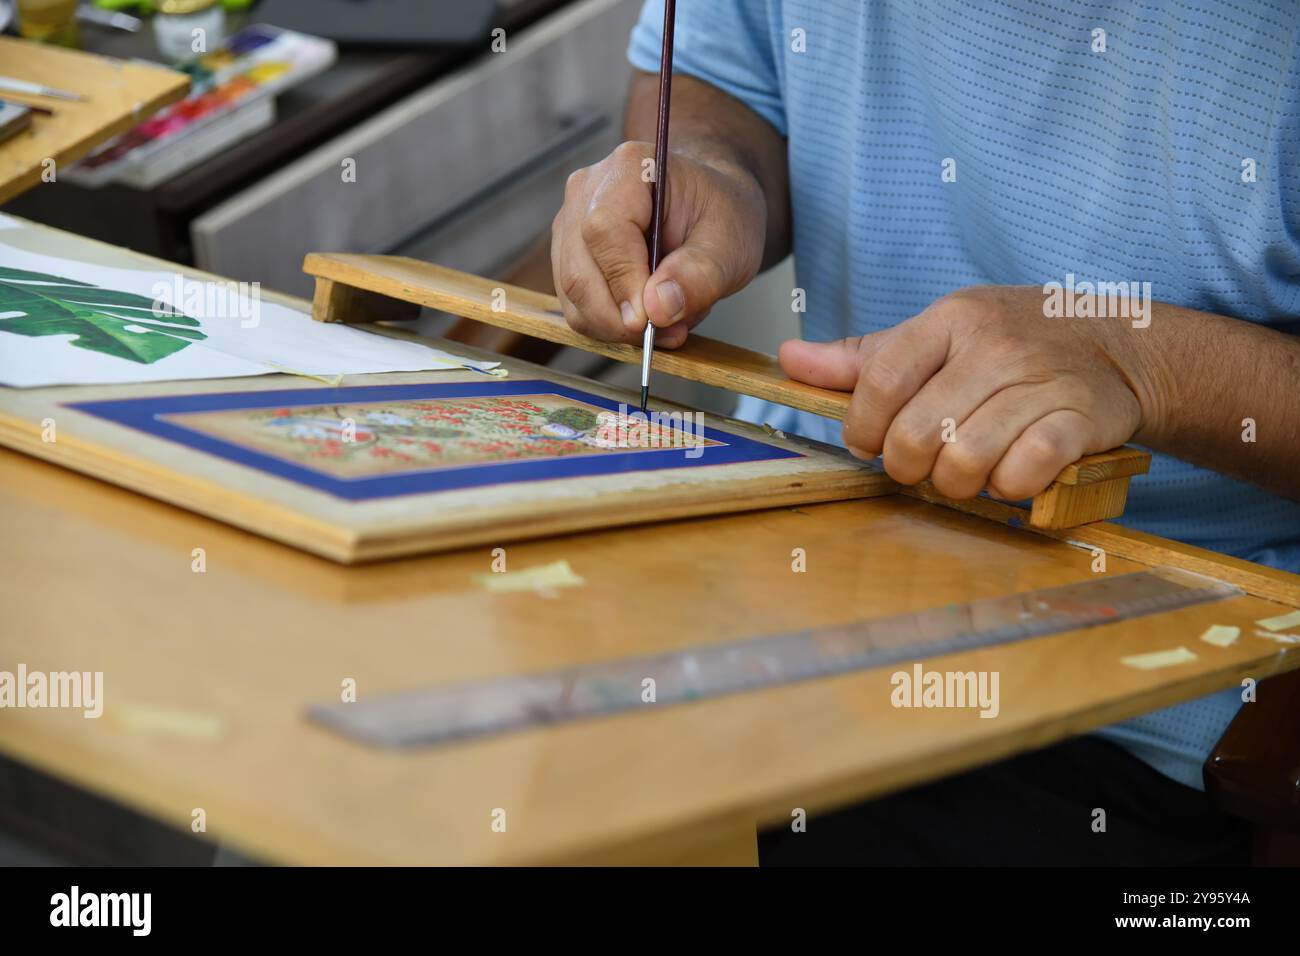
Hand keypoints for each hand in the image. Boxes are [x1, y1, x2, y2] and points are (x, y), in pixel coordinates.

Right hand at [550, 141, 766, 347]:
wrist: (706, 206)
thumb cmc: (719, 213)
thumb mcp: (729, 243)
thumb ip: (699, 274)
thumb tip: (657, 309)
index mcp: (629, 169)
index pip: (604, 230)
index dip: (622, 281)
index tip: (649, 321)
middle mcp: (587, 191)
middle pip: (579, 270)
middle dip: (619, 318)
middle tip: (666, 335)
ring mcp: (569, 223)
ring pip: (572, 295)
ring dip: (616, 326)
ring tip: (667, 326)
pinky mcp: (568, 255)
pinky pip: (575, 304)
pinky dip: (609, 325)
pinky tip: (648, 320)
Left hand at [778, 286, 1160, 499]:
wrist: (1119, 344)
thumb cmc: (1011, 343)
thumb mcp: (939, 334)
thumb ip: (864, 357)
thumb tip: (788, 358)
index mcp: (951, 319)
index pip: (880, 379)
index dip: (863, 427)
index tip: (870, 443)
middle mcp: (994, 346)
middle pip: (916, 434)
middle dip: (908, 466)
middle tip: (922, 465)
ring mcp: (1040, 381)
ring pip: (963, 461)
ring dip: (957, 484)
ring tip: (966, 470)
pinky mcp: (1080, 420)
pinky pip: (1022, 473)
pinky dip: (1008, 488)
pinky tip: (1009, 474)